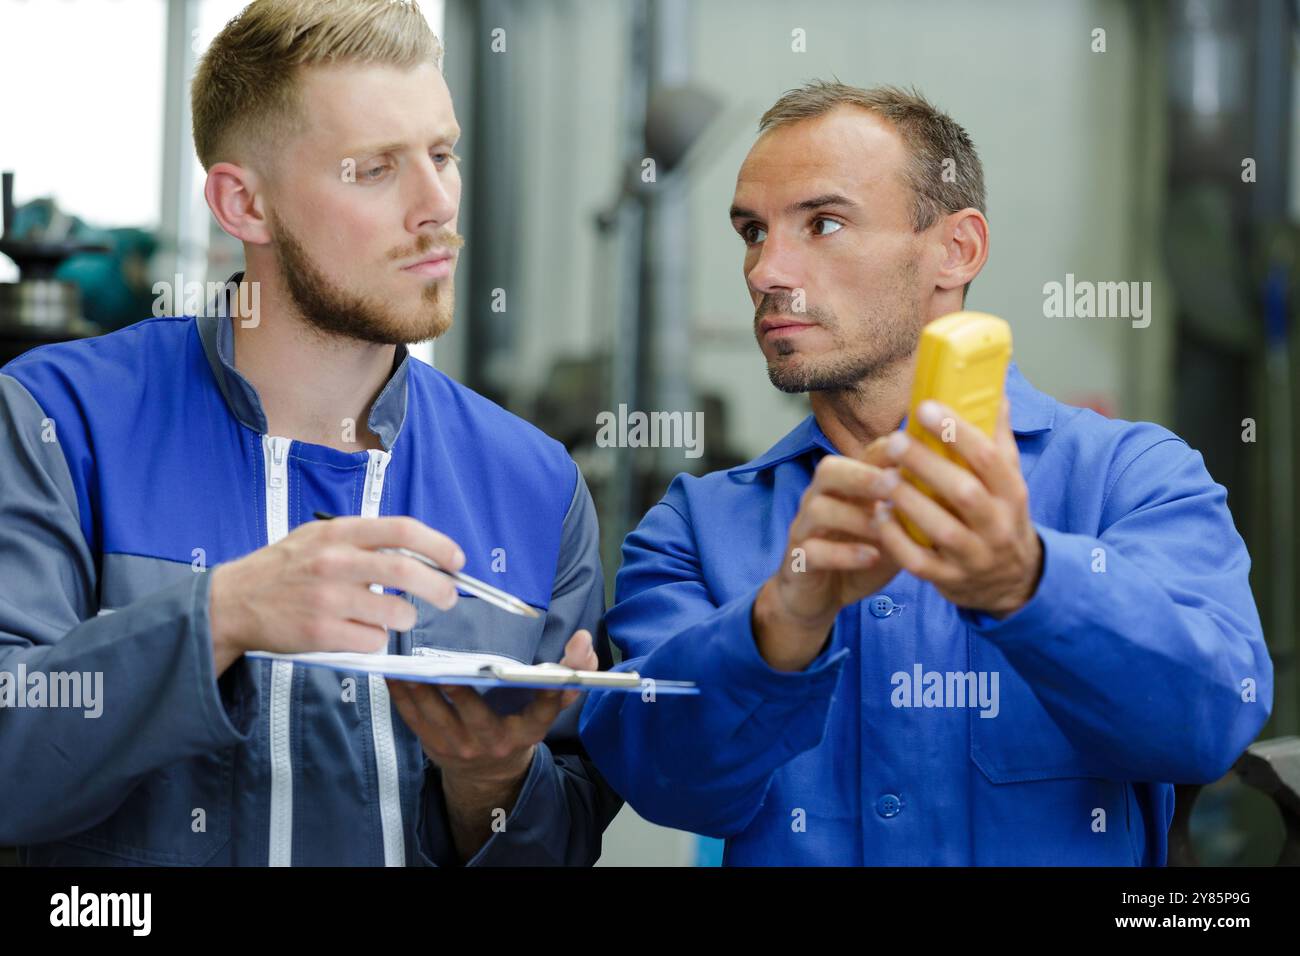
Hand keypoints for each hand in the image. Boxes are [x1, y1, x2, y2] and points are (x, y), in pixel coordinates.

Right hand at [208, 516, 464, 675]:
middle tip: (449, 597)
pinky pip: (373, 641)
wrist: (232, 601)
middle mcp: (334, 562)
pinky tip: (359, 631)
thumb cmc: (284, 568)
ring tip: (391, 617)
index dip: (439, 545)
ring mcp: (327, 599)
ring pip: (395, 613)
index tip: (456, 560)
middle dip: (440, 588)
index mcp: (339, 532)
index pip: (403, 531)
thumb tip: (420, 552)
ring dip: (405, 619)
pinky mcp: (321, 633)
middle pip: (408, 573)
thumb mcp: (319, 537)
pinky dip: (377, 639)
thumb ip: (363, 540)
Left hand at [385, 629, 598, 859]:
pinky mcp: (433, 746)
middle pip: (476, 713)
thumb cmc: (521, 726)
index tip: (548, 675)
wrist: (491, 774)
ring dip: (420, 688)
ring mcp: (461, 746)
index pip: (543, 708)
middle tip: (446, 664)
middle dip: (460, 690)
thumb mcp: (551, 704)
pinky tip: (393, 672)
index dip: (549, 692)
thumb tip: (583, 639)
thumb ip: (573, 672)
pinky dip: (402, 695)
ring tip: (407, 661)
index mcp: (529, 730)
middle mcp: (494, 741)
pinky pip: (413, 719)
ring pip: (436, 715)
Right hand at [755, 454, 901, 670]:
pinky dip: (844, 553)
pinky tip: (871, 557)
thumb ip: (914, 509)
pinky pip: (813, 551)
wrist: (819, 596)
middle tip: (896, 483)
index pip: (860, 455)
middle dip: (864, 475)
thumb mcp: (893, 529)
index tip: (919, 457)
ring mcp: (805, 529)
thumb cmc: (862, 554)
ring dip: (856, 515)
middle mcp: (820, 499)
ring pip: (818, 508)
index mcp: (845, 486)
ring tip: (886, 525)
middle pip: (829, 470)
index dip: (887, 451)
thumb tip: (961, 487)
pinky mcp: (798, 560)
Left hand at [871, 397, 1042, 616]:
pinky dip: (896, 539)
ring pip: (940, 528)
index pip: (990, 457)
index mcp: (1012, 493)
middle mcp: (997, 525)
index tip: (927, 408)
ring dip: (908, 500)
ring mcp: (974, 556)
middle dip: (926, 464)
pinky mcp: (950, 579)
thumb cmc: (1001, 515)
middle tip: (894, 441)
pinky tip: (878, 515)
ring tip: (881, 476)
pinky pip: (919, 562)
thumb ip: (997, 436)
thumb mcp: (1008, 479)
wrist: (1012, 581)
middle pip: (963, 492)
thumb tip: (993, 388)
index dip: (958, 432)